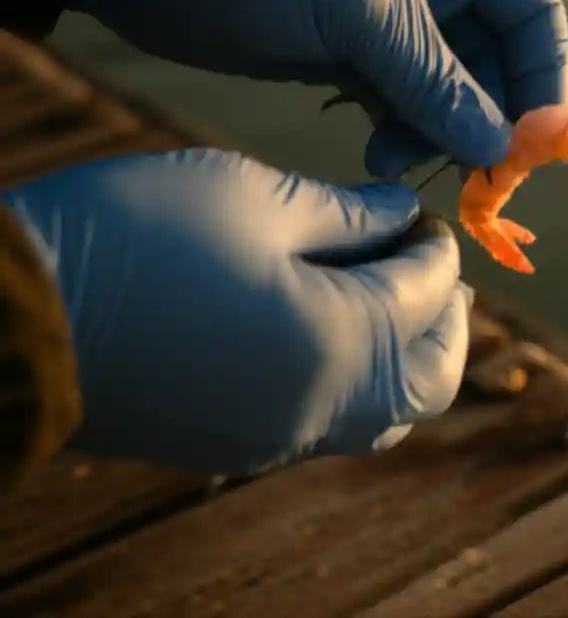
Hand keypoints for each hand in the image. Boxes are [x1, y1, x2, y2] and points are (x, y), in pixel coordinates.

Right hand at [2, 149, 469, 475]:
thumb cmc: (133, 237)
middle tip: (430, 264)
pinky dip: (360, 383)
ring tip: (392, 296)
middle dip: (448, 317)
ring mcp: (281, 438)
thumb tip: (398, 213)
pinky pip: (334, 426)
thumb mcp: (250, 197)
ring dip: (409, 357)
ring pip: (389, 414)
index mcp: (340, 343)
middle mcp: (325, 408)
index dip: (437, 247)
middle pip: (432, 378)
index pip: (430, 295)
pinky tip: (337, 331)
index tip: (423, 213)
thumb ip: (346, 213)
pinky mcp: (240, 446)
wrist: (12, 319)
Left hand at [73, 0, 567, 174]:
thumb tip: (500, 149)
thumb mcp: (364, 9)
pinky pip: (399, 103)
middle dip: (488, 119)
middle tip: (475, 175)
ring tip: (402, 161)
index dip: (545, 79)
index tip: (540, 145)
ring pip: (446, 90)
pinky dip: (401, 134)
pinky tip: (381, 155)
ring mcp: (387, 15)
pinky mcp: (345, 50)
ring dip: (440, 135)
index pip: (530, 10)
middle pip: (493, 60)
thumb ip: (437, 83)